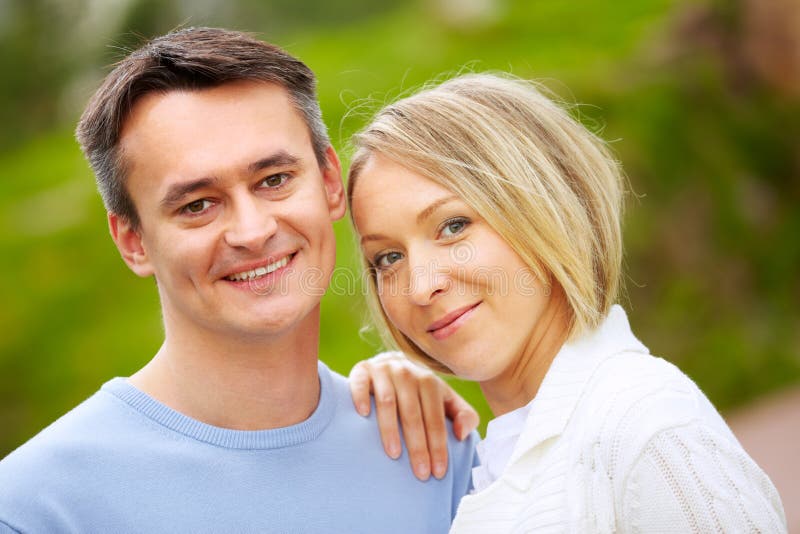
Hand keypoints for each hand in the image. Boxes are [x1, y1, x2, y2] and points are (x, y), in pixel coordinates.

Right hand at [349, 351, 479, 480]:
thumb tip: (461, 434)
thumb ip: (465, 415)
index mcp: (430, 382)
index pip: (435, 419)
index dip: (438, 446)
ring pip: (387, 401)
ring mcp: (383, 370)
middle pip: (413, 414)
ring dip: (390, 428)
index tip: (438, 472)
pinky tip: (363, 415)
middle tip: (420, 473)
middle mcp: (407, 373)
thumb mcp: (447, 400)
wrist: (392, 364)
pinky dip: (361, 397)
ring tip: (394, 454)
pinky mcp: (362, 370)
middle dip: (418, 446)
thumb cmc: (422, 392)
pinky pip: (360, 383)